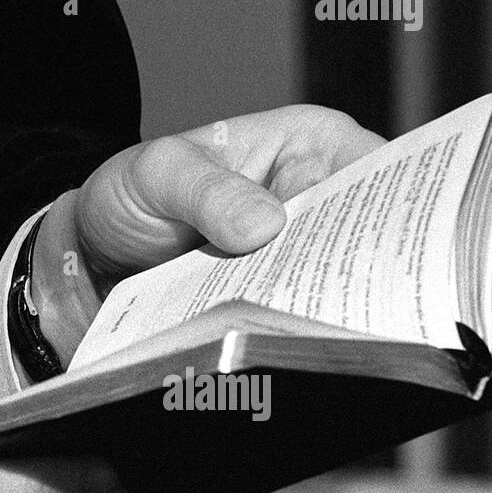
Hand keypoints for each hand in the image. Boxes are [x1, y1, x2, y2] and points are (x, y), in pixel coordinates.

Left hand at [32, 105, 385, 363]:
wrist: (95, 247)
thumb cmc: (134, 190)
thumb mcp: (159, 174)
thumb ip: (207, 191)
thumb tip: (267, 224)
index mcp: (312, 144)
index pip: (381, 174)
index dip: (396, 214)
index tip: (386, 254)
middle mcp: (322, 195)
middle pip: (374, 240)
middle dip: (365, 274)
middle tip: (345, 306)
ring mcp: (305, 251)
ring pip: (344, 286)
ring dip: (330, 310)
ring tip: (314, 333)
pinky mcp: (283, 296)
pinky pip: (304, 317)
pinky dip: (296, 332)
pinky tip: (286, 348)